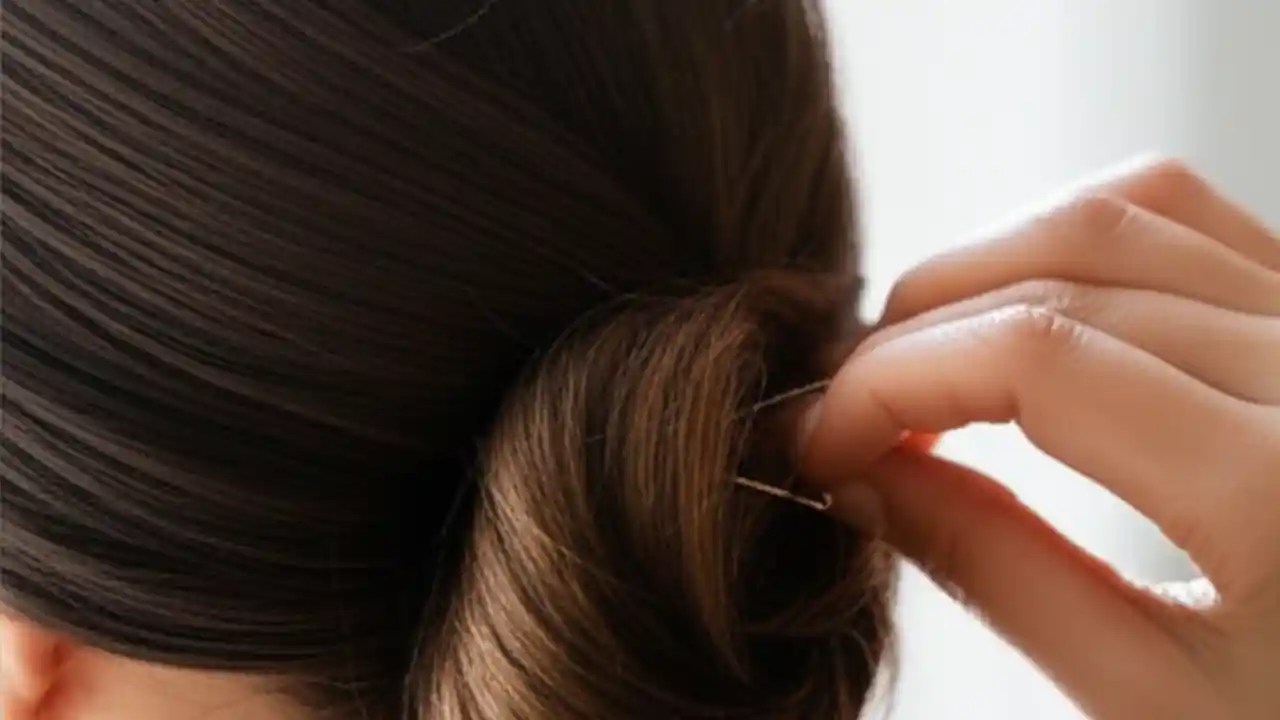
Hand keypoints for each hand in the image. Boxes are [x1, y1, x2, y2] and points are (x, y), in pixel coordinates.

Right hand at [797, 159, 1279, 719]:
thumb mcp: (1157, 699)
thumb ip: (998, 571)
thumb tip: (863, 474)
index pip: (1036, 357)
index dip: (892, 382)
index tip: (818, 440)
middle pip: (1064, 265)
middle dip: (916, 330)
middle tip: (849, 410)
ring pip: (1121, 213)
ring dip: (983, 268)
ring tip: (921, 361)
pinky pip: (1188, 217)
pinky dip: (1073, 239)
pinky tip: (1018, 306)